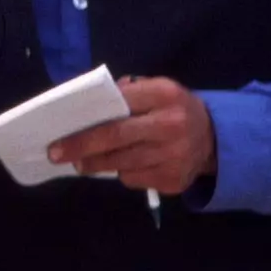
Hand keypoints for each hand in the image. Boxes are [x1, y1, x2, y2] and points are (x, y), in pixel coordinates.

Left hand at [44, 76, 215, 196]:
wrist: (213, 138)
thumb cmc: (173, 109)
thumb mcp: (157, 90)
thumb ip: (128, 94)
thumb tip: (88, 108)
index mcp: (165, 94)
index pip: (119, 104)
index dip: (89, 120)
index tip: (61, 131)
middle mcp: (171, 125)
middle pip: (116, 138)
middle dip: (82, 147)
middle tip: (56, 154)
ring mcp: (175, 156)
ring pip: (122, 163)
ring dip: (97, 164)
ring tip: (82, 163)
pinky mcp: (174, 180)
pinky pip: (135, 179)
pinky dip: (123, 173)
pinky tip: (123, 166)